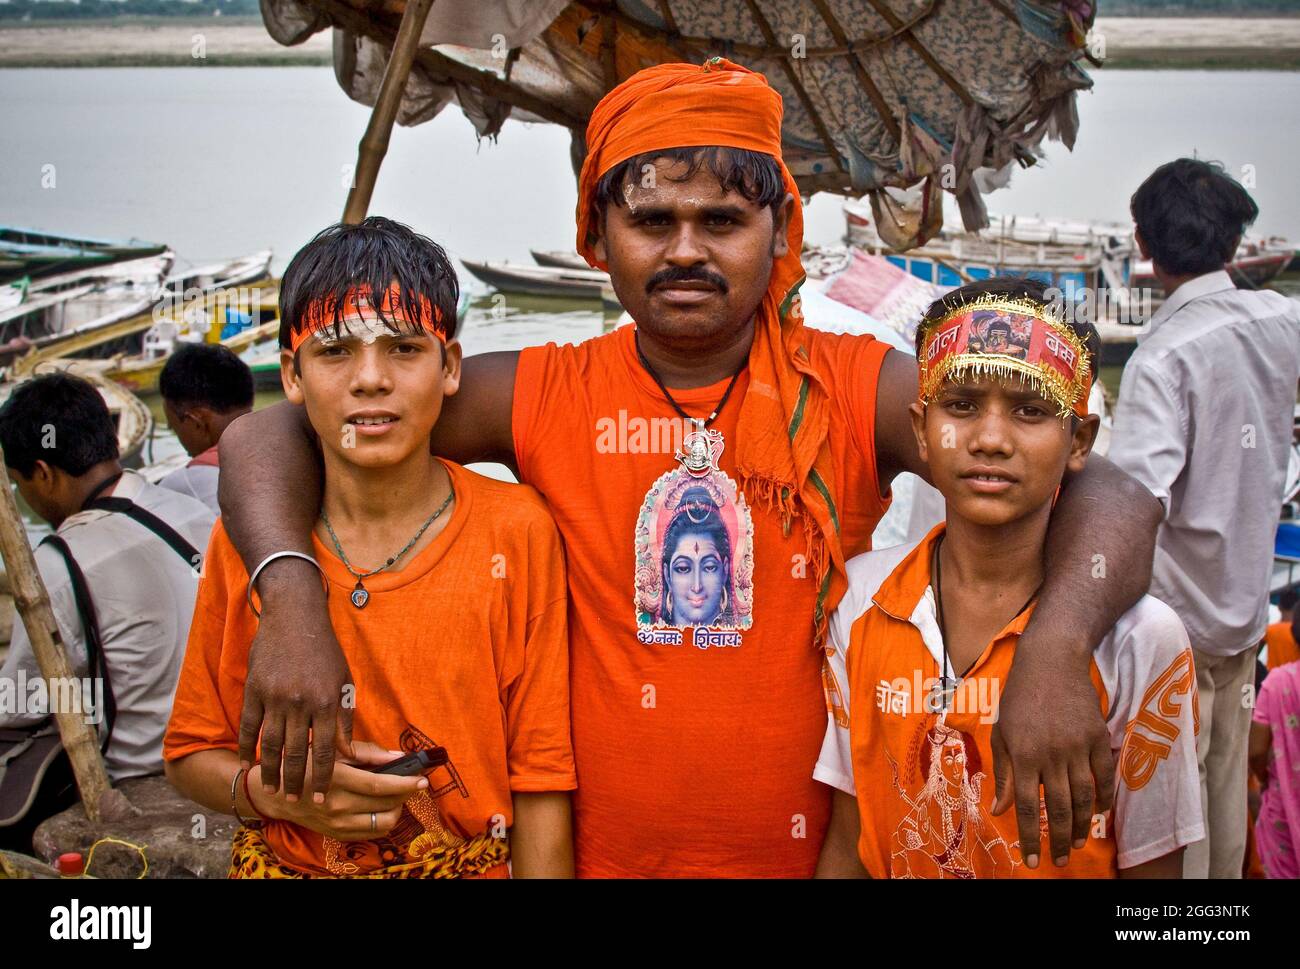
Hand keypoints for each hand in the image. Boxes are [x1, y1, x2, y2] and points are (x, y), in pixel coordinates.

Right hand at [238, 561, 354, 803]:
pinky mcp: (254, 689)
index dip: (325, 776)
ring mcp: (274, 696)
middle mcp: (301, 701)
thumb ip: (345, 718)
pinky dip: (247, 747)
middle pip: (297, 752)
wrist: (294, 616)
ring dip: (271, 771)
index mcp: (327, 700)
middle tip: (294, 801)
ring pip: (270, 744)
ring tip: (272, 790)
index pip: (327, 749)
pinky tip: (246, 765)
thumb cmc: (324, 650)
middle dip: (296, 781)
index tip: (323, 797)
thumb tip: (349, 753)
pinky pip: (249, 726)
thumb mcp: (344, 680)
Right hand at [248, 742, 427, 840]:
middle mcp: (336, 805)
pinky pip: (371, 833)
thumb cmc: (306, 762)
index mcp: (336, 778)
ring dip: (397, 809)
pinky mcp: (335, 834)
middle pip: (385, 805)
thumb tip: (399, 757)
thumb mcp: (333, 750)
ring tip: (397, 795)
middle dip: (407, 794)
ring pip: (382, 823)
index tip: (423, 779)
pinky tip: (383, 806)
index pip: (379, 785)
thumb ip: (368, 753)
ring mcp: (336, 823)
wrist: (274, 792)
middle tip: (414, 783)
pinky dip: (383, 821)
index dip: (405, 783)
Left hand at [991, 638, 1114, 869]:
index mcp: (1022, 754)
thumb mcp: (1002, 733)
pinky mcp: (1100, 738)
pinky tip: (1097, 814)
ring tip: (1077, 843)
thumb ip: (1002, 773)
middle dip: (1058, 840)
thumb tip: (998, 809)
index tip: (1033, 861)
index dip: (1029, 837)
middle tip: (1058, 860)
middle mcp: (1051, 754)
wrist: (1051, 661)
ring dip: (1081, 826)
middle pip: (1058, 808)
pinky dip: (1103, 799)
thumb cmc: (1019, 697)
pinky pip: (1105, 776)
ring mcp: (1078, 746)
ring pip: (1084, 797)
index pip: (1024, 805)